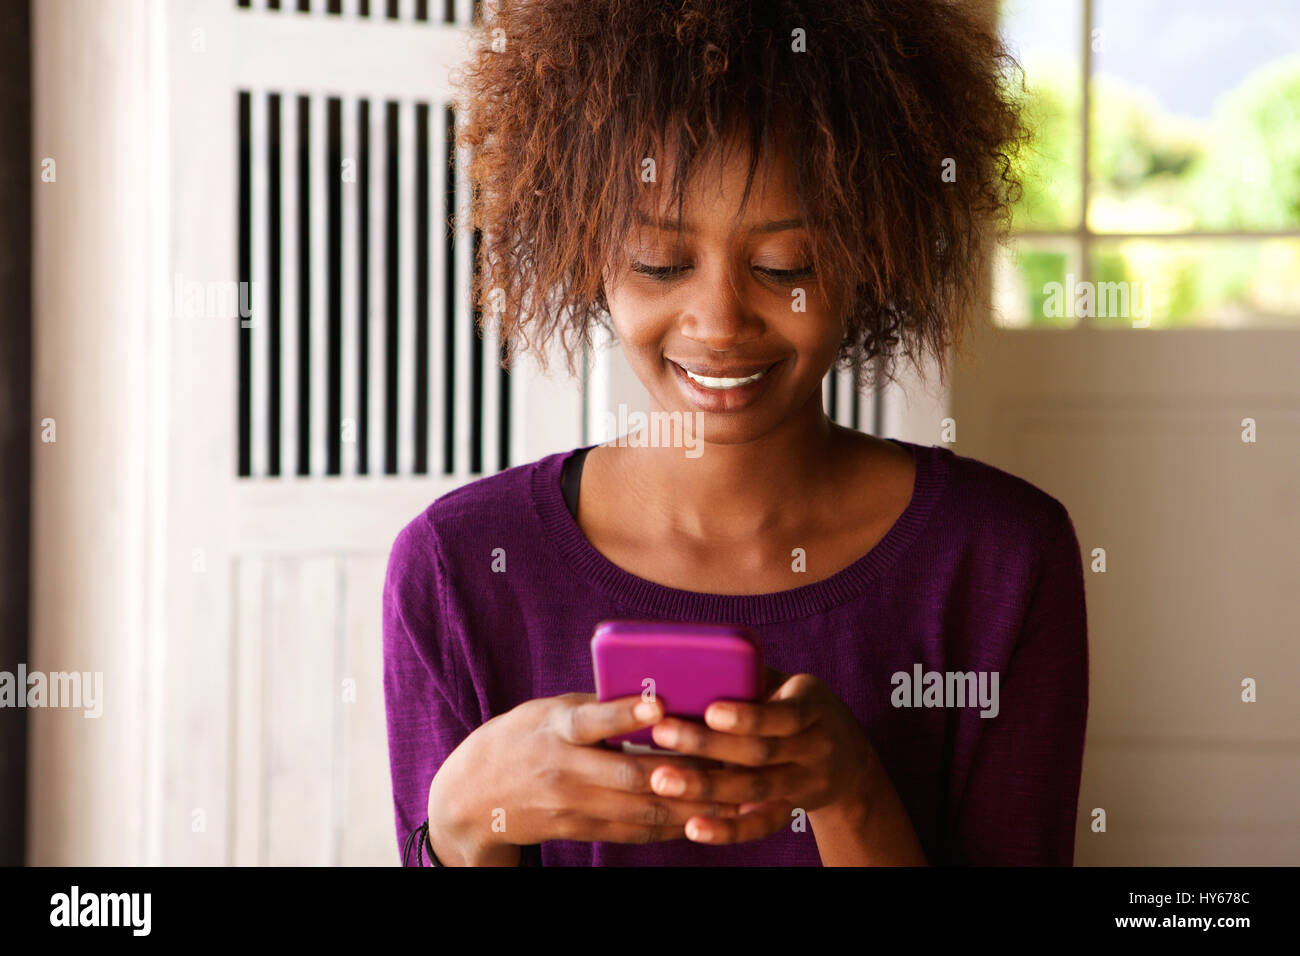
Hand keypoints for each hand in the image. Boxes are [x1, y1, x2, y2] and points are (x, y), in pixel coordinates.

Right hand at [426, 692, 736, 864]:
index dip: (624, 714)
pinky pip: (632, 832)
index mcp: (556, 731)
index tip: (658, 704)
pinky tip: (700, 817)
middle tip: (729, 760)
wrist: (472, 797)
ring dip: (688, 804)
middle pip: (630, 775)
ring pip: (640, 809)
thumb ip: (596, 707)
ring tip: (730, 795)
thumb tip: (653, 694)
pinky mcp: (579, 829)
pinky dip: (669, 825)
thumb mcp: (548, 711)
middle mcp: (563, 771)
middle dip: (683, 770)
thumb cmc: (521, 738)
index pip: (591, 721)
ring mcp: (571, 806)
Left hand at [643, 667, 877, 845]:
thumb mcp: (789, 686)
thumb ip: (753, 675)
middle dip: (708, 744)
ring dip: (706, 786)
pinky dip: (727, 830)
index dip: (748, 716)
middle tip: (661, 733)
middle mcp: (816, 747)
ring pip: (755, 789)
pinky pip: (760, 824)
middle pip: (761, 752)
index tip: (710, 710)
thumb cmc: (799, 707)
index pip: (784, 715)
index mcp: (814, 706)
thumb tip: (695, 660)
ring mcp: (805, 783)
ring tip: (661, 779)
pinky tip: (693, 827)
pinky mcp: (791, 812)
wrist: (848, 760)